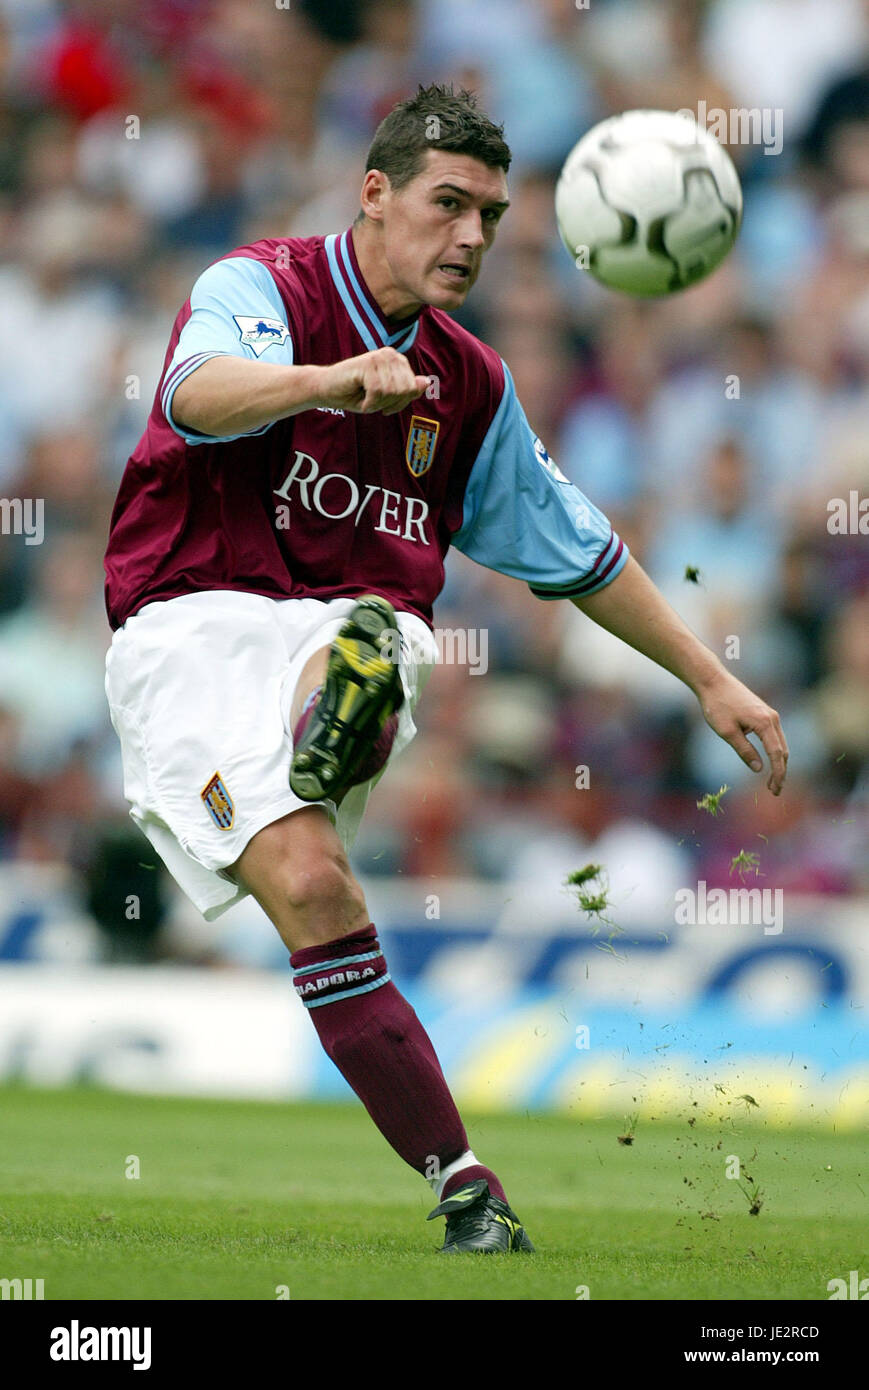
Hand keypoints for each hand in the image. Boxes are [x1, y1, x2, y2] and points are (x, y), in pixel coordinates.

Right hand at [318, 347, 429, 416]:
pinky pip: (378, 392)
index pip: (413, 388)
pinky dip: (369, 403)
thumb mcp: (387, 397)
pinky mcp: (367, 363)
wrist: (326, 390)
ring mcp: (379, 357)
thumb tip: (427, 382)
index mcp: (398, 360)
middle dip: (389, 403)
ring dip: (377, 403)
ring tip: (365, 397)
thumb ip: (407, 390)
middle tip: (372, 400)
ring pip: (392, 392)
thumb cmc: (355, 394)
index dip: (399, 403)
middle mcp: (391, 354)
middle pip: (405, 391)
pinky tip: (360, 397)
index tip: (383, 403)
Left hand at [695, 669, 788, 794]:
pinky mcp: (765, 712)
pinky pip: (774, 736)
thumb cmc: (717, 705)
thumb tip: (759, 768)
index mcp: (765, 723)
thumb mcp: (727, 732)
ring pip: (780, 743)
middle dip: (780, 772)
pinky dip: (774, 751)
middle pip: (783, 750)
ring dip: (778, 762)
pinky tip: (769, 762)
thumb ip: (744, 750)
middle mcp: (772, 718)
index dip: (777, 774)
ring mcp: (770, 714)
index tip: (774, 790)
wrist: (713, 681)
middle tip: (774, 791)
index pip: (777, 754)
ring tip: (772, 781)